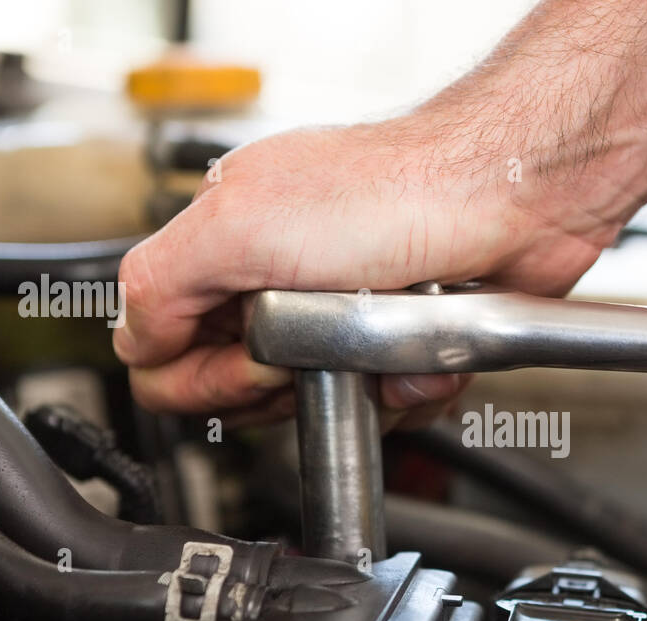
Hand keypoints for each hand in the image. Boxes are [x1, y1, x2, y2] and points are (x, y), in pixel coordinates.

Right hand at [113, 120, 611, 427]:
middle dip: (284, 386)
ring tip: (386, 340)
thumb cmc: (398, 189)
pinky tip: (423, 356)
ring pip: (317, 405)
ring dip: (357, 391)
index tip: (252, 360)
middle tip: (319, 350)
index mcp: (227, 248)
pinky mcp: (398, 339)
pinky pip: (383, 404)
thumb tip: (135, 343)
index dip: (203, 376)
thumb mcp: (240, 225)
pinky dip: (407, 391)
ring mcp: (341, 313)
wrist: (511, 196)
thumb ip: (159, 284)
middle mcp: (278, 281)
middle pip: (241, 391)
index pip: (165, 351)